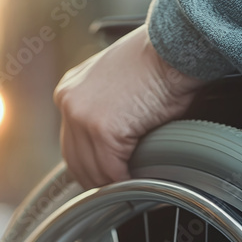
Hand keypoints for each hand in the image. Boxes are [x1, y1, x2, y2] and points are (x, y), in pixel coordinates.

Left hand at [54, 24, 206, 188]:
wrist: (173, 48)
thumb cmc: (159, 61)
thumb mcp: (119, 83)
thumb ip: (108, 108)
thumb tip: (118, 142)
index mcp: (70, 91)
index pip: (71, 143)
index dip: (91, 166)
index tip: (108, 179)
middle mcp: (68, 102)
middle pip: (76, 161)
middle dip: (99, 181)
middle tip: (121, 193)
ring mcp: (82, 117)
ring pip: (94, 170)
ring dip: (115, 183)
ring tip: (135, 191)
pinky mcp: (102, 130)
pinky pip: (113, 170)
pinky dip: (129, 181)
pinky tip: (142, 183)